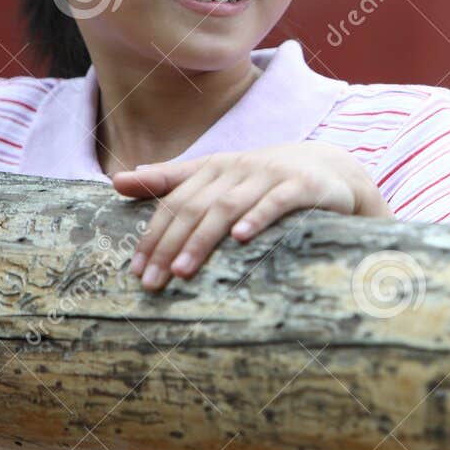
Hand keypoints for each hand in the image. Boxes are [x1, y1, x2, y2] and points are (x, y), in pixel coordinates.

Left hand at [111, 142, 391, 291]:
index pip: (175, 202)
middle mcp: (238, 167)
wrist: (332, 170)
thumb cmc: (266, 179)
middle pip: (194, 207)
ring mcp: (271, 174)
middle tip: (151, 282)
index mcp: (215, 167)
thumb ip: (171, 179)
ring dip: (203, 239)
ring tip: (183, 270)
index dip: (152, 234)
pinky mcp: (303, 184)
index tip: (135, 269)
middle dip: (169, 245)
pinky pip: (277, 201)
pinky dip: (258, 217)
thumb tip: (116, 181)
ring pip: (228, 207)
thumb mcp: (218, 176)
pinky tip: (241, 238)